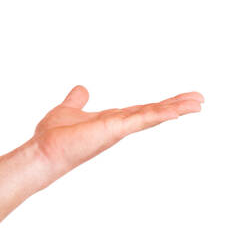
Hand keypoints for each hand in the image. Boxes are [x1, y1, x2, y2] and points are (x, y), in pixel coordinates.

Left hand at [30, 85, 204, 181]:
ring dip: (175, 109)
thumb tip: (82, 89)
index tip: (181, 99)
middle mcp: (118, 126)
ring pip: (151, 115)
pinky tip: (175, 112)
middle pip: (152, 113)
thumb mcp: (67, 110)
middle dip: (176, 106)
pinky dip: (157, 115)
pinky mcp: (113, 130)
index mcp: (112, 121)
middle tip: (199, 99)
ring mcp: (118, 129)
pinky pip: (140, 120)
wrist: (42, 152)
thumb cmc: (52, 137)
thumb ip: (76, 101)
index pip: (142, 110)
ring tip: (198, 103)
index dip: (161, 105)